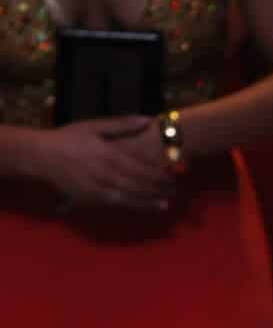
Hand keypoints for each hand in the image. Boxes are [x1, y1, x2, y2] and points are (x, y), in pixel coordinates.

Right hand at [40, 117, 171, 210]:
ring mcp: (98, 187)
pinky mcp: (90, 198)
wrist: (42, 156)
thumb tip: (147, 120)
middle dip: (158, 189)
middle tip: (174, 191)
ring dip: (149, 201)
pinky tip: (142, 207)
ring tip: (165, 204)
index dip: (159, 173)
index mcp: (110, 153)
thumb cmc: (68, 138)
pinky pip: (115, 203)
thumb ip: (122, 125)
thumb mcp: (95, 126)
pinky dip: (131, 205)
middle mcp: (107, 172)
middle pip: (140, 184)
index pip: (142, 167)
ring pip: (130, 197)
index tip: (173, 174)